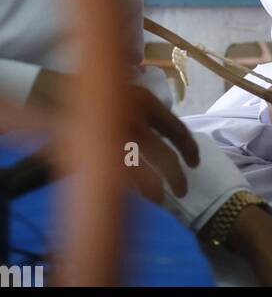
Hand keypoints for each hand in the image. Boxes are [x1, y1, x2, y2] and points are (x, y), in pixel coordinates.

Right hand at [30, 70, 199, 201]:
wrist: (52, 96)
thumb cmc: (91, 96)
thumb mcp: (125, 98)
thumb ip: (145, 117)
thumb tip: (166, 142)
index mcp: (146, 101)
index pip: (177, 128)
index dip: (189, 148)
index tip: (195, 163)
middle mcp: (136, 118)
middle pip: (166, 156)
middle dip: (176, 176)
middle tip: (183, 190)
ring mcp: (118, 138)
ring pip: (147, 173)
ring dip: (156, 189)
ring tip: (161, 200)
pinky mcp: (100, 155)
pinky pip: (123, 179)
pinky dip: (132, 190)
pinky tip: (135, 197)